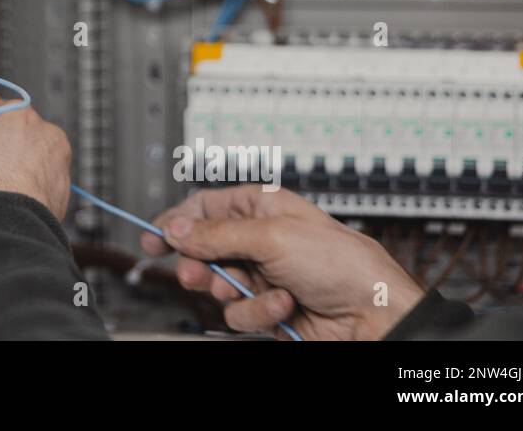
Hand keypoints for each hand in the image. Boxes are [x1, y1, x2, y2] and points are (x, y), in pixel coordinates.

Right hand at [144, 185, 424, 339]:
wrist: (371, 314)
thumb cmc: (341, 263)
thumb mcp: (271, 237)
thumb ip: (217, 233)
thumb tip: (177, 229)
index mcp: (261, 207)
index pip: (204, 208)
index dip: (177, 222)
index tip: (152, 237)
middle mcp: (259, 239)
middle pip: (203, 249)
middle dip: (198, 264)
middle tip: (195, 273)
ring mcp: (262, 275)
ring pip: (216, 284)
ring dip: (231, 291)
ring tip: (249, 289)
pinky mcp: (267, 308)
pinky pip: (238, 312)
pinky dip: (256, 311)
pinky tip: (282, 304)